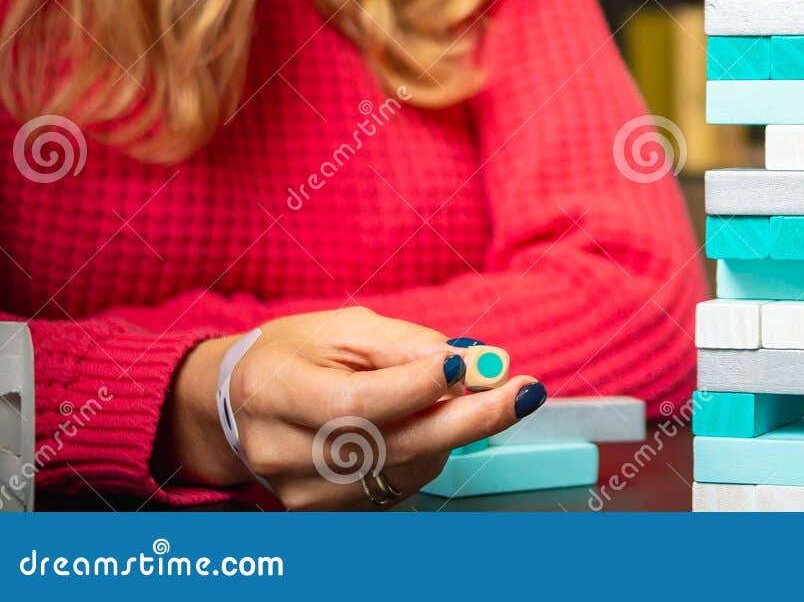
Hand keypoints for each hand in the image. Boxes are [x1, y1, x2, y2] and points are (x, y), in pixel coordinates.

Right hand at [164, 308, 544, 508]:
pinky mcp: (324, 512)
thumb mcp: (347, 328)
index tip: (476, 366)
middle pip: (392, 445)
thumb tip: (481, 363)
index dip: (421, 388)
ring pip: (405, 467)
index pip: (358, 403)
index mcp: (276, 391)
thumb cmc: (299, 353)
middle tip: (525, 391)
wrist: (241, 403)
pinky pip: (399, 483)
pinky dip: (428, 450)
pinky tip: (429, 421)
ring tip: (467, 393)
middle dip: (471, 418)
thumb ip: (412, 345)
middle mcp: (283, 451)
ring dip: (452, 431)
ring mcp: (303, 491)